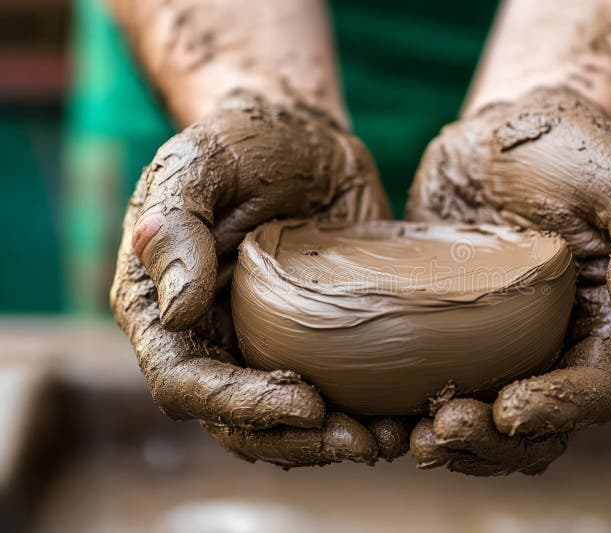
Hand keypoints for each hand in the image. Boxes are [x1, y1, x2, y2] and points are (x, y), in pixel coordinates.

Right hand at [111, 91, 407, 467]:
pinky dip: (367, 412)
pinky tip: (407, 415)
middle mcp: (213, 340)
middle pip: (240, 421)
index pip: (185, 381)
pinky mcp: (320, 340)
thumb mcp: (200, 165)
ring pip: (289, 421)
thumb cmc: (242, 142)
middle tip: (358, 442)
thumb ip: (176, 228)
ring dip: (336, 440)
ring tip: (391, 439)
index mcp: (166, 310)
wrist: (304, 135)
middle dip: (296, 441)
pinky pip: (337, 391)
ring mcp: (268, 345)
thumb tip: (177, 310)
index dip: (237, 404)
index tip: (302, 401)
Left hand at [406, 86, 610, 474]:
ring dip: (457, 444)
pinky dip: (418, 414)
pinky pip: (441, 389)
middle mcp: (559, 348)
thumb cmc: (571, 150)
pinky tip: (384, 417)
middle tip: (442, 430)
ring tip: (412, 439)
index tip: (510, 409)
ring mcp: (505, 348)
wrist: (500, 134)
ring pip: (490, 424)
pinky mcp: (455, 337)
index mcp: (609, 324)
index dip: (559, 410)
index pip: (596, 389)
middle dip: (495, 442)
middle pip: (540, 428)